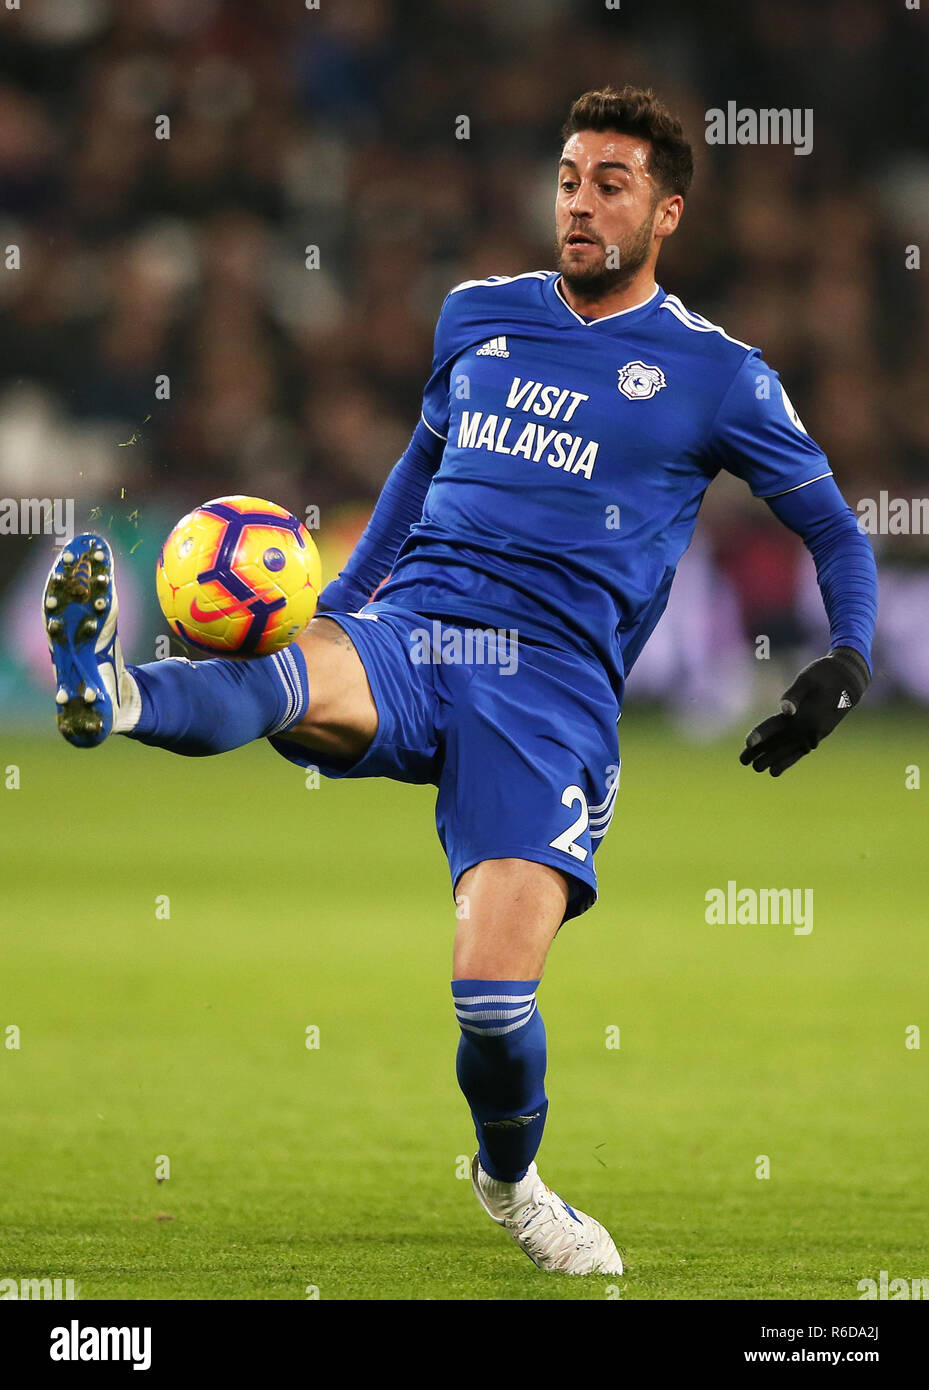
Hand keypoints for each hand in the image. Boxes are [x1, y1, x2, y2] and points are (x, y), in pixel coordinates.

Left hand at [739, 646, 870, 776]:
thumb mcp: (809, 677)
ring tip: (758, 769)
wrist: (853, 677)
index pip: (777, 727)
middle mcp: (810, 728)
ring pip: (791, 750)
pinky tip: (778, 768)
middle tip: (742, 761)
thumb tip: (785, 710)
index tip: (746, 744)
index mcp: (805, 714)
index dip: (761, 735)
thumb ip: (795, 694)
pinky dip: (789, 759)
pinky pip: (801, 751)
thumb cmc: (827, 672)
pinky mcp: (821, 734)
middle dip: (761, 752)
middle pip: (781, 742)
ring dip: (774, 759)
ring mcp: (816, 733)